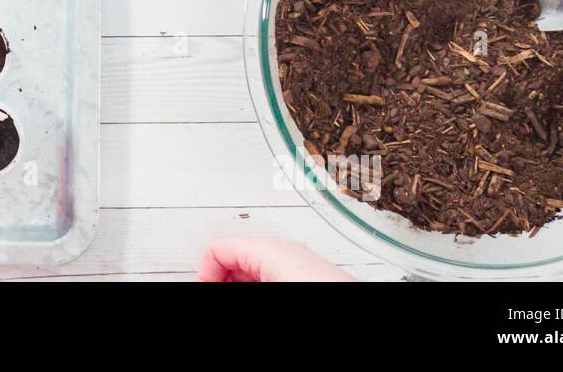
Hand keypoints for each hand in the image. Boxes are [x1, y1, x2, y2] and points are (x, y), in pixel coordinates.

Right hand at [197, 237, 355, 281]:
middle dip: (222, 276)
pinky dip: (259, 283)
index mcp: (270, 248)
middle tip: (215, 288)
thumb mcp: (262, 285)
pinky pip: (274, 273)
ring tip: (235, 292)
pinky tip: (258, 293)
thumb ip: (230, 280)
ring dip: (240, 281)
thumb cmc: (319, 286)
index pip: (218, 247)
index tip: (203, 286)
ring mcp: (301, 263)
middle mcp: (287, 250)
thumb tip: (208, 281)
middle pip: (236, 255)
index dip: (204, 271)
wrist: (360, 315)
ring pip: (256, 266)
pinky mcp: (311, 275)